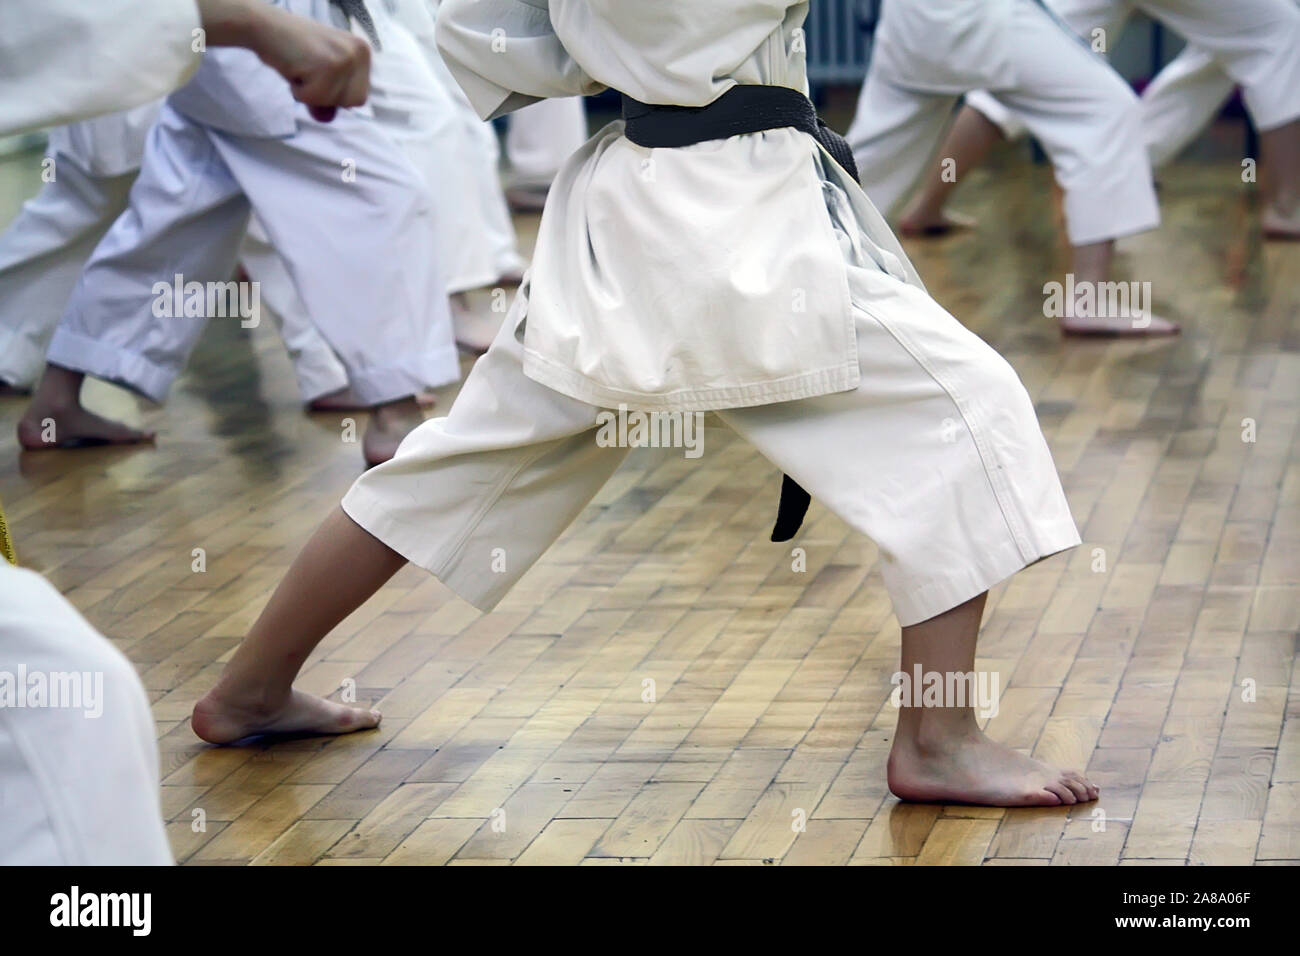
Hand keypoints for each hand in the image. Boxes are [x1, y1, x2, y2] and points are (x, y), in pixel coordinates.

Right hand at [195, 0, 370, 120]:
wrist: (264, 26)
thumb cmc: (292, 49)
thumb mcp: (320, 73)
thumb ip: (330, 97)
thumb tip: (327, 118)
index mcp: (363, 52)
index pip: (360, 96)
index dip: (335, 94)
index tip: (319, 74)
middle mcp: (359, 52)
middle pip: (354, 102)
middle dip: (327, 96)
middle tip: (309, 73)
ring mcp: (346, 58)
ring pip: (335, 102)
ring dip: (311, 93)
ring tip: (301, 68)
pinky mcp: (329, 65)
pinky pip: (315, 99)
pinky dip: (300, 92)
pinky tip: (294, 68)